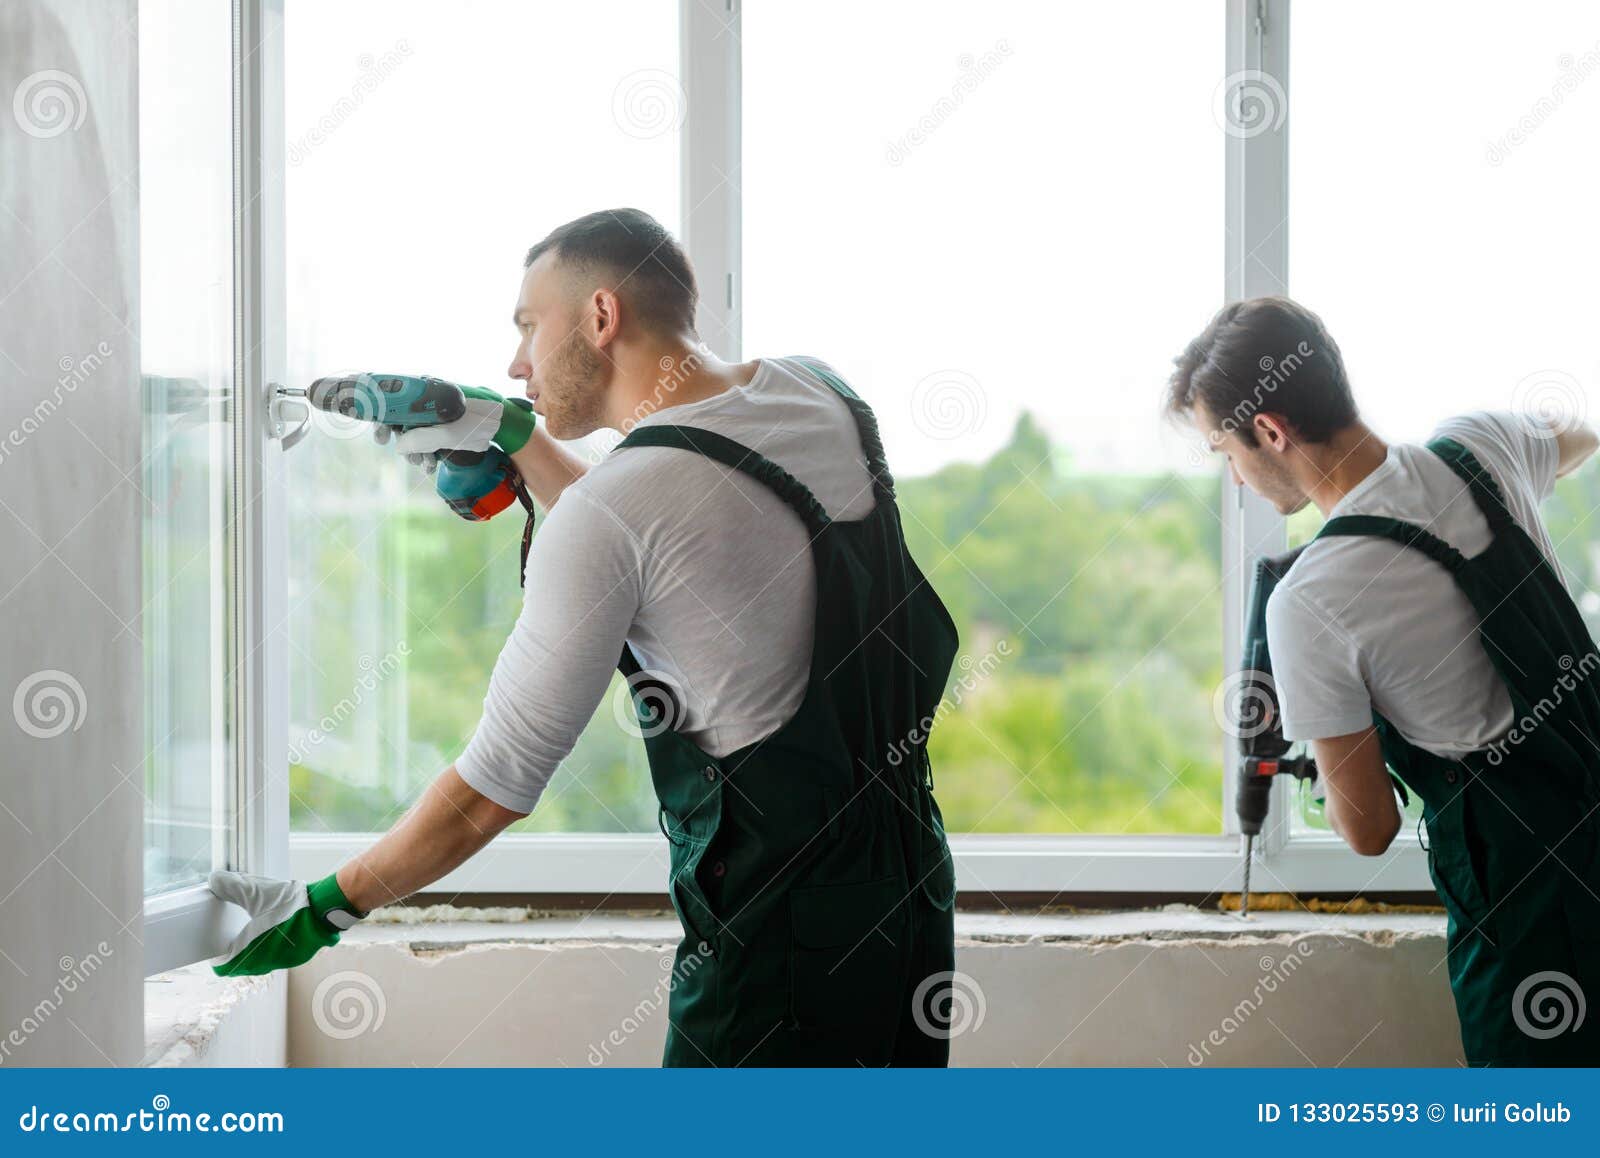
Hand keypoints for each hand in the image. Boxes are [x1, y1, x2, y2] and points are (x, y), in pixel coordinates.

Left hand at [208, 870, 365, 975]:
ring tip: (258, 927)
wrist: (325, 909)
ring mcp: (284, 961)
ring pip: (261, 961)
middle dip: (237, 950)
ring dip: (256, 948)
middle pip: (242, 964)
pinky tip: (279, 927)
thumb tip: (216, 881)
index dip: (218, 957)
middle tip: (237, 932)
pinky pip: (279, 955)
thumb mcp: (256, 891)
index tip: (217, 947)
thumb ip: (232, 886)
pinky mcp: (298, 956)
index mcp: (250, 954)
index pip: (224, 967)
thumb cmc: (290, 906)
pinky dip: (274, 945)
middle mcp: (266, 963)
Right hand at [379, 386, 534, 469]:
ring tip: (425, 464)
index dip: (383, 420)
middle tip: (407, 458)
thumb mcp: (446, 433)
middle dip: (404, 443)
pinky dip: (429, 451)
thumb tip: (399, 446)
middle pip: (403, 420)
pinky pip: (430, 437)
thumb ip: (420, 439)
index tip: (381, 438)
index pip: (393, 402)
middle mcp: (428, 399)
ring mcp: (437, 412)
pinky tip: (432, 464)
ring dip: (417, 451)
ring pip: (417, 432)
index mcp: (426, 391)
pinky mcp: (446, 424)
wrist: (504, 422)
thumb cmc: (477, 421)